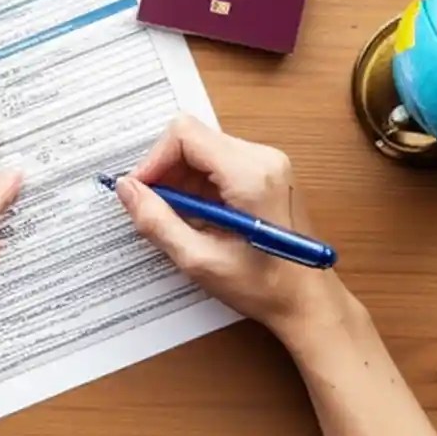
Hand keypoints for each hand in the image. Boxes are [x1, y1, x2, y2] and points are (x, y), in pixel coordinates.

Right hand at [115, 116, 345, 343]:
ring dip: (181, 179)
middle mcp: (263, 158)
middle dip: (165, 170)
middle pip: (193, 138)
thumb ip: (157, 221)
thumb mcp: (200, 260)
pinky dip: (198, 185)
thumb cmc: (265, 286)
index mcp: (250, 174)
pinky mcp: (267, 173)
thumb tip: (126, 190)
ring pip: (203, 149)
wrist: (310, 301)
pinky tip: (198, 217)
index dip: (153, 160)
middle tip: (154, 208)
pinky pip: (219, 163)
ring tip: (178, 218)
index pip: (185, 134)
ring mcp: (268, 163)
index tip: (139, 192)